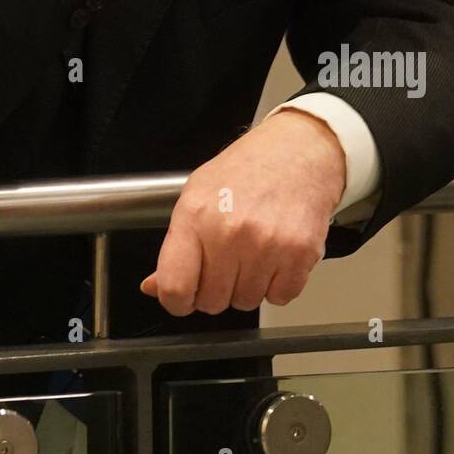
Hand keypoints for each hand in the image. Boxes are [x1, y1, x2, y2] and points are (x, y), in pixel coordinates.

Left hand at [140, 110, 346, 313]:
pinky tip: (275, 254)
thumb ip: (175, 245)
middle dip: (216, 288)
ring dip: (248, 285)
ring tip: (253, 250)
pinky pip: (280, 298)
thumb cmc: (245, 170)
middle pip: (212, 302)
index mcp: (195, 216)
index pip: (175, 287)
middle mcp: (229, 233)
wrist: (297, 151)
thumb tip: (153, 287)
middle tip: (225, 260)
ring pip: (246, 302)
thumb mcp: (196, 195)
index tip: (183, 296)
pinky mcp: (299, 254)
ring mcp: (266, 245)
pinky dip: (278, 285)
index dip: (176, 300)